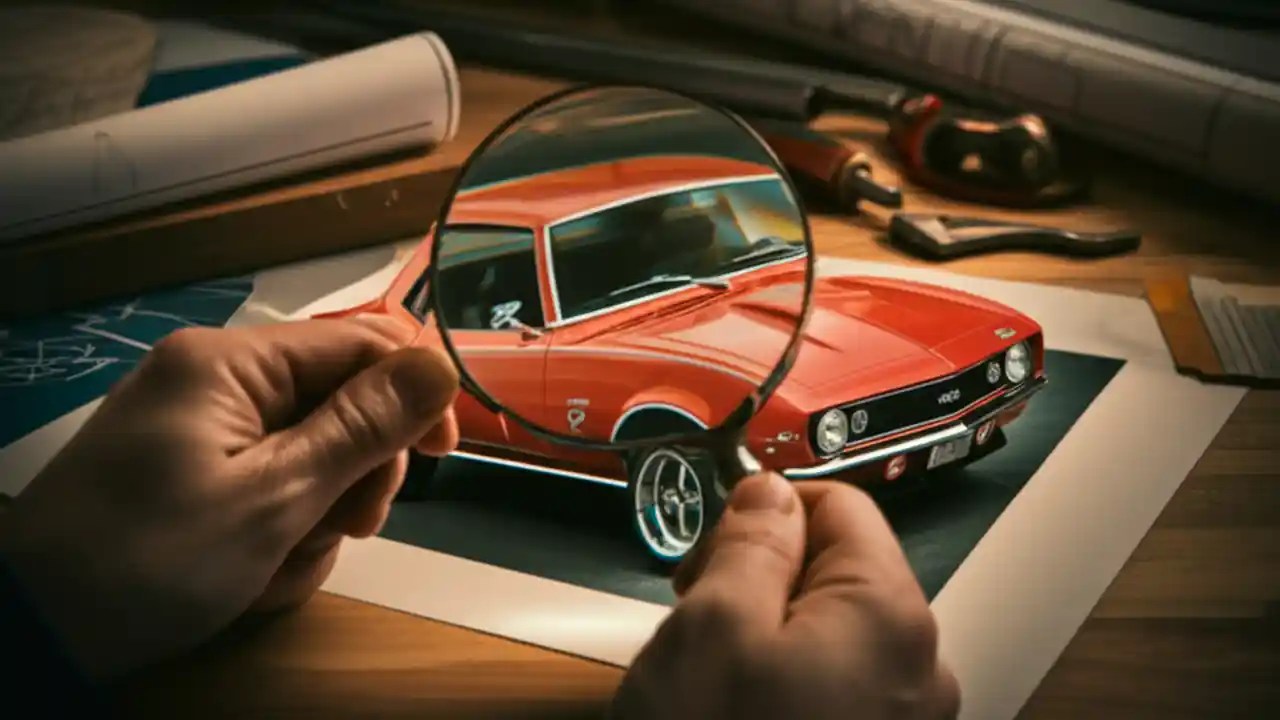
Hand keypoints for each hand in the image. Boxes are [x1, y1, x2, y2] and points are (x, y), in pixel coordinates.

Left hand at [0, 316, 458, 679]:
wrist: (36, 632)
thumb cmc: (152, 560)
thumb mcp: (273, 499)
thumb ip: (362, 428)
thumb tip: (440, 365)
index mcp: (232, 364)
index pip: (359, 345)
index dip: (413, 394)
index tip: (442, 454)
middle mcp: (217, 382)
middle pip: (338, 405)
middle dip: (354, 474)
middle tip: (347, 527)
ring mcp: (201, 429)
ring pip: (312, 457)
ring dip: (316, 517)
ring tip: (281, 562)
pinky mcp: (191, 474)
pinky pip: (271, 487)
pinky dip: (278, 533)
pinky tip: (255, 573)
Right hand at [612, 473, 958, 719]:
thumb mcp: (713, 627)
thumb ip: (750, 540)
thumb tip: (770, 490)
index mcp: (890, 615)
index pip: (842, 504)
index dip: (768, 511)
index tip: (713, 547)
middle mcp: (918, 668)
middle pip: (841, 572)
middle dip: (764, 579)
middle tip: (700, 617)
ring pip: (832, 634)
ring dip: (769, 635)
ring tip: (714, 677)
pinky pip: (836, 688)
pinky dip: (786, 684)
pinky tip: (741, 714)